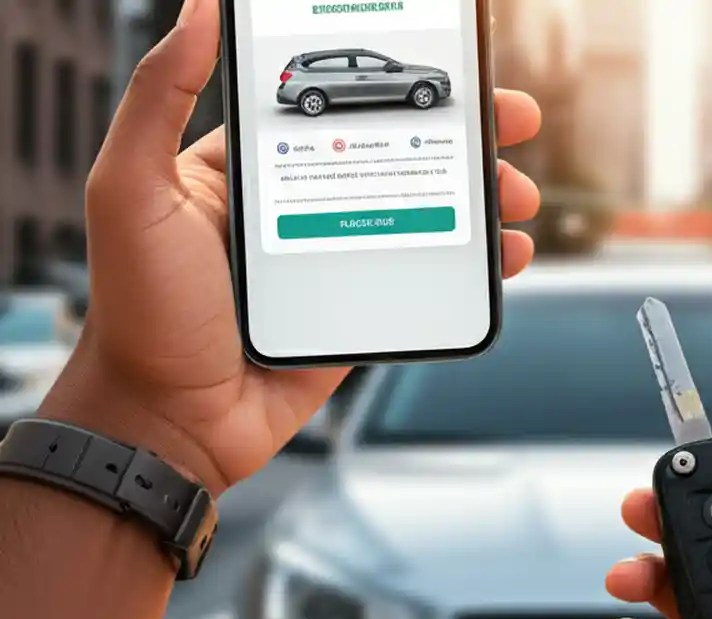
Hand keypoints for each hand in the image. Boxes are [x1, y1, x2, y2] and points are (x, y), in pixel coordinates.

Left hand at [38, 0, 541, 496]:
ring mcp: (336, 260)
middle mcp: (302, 207)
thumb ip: (159, 98)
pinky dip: (475, 264)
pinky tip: (505, 254)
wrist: (170, 423)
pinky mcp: (361, 310)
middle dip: (462, 134)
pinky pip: (428, 275)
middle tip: (511, 119)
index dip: (397, 86)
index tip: (446, 66)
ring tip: (516, 192)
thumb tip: (195, 10)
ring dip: (480, 197)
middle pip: (399, 154)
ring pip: (426, 212)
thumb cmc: (138, 311)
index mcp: (251, 169)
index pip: (337, 108)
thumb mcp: (133, 191)